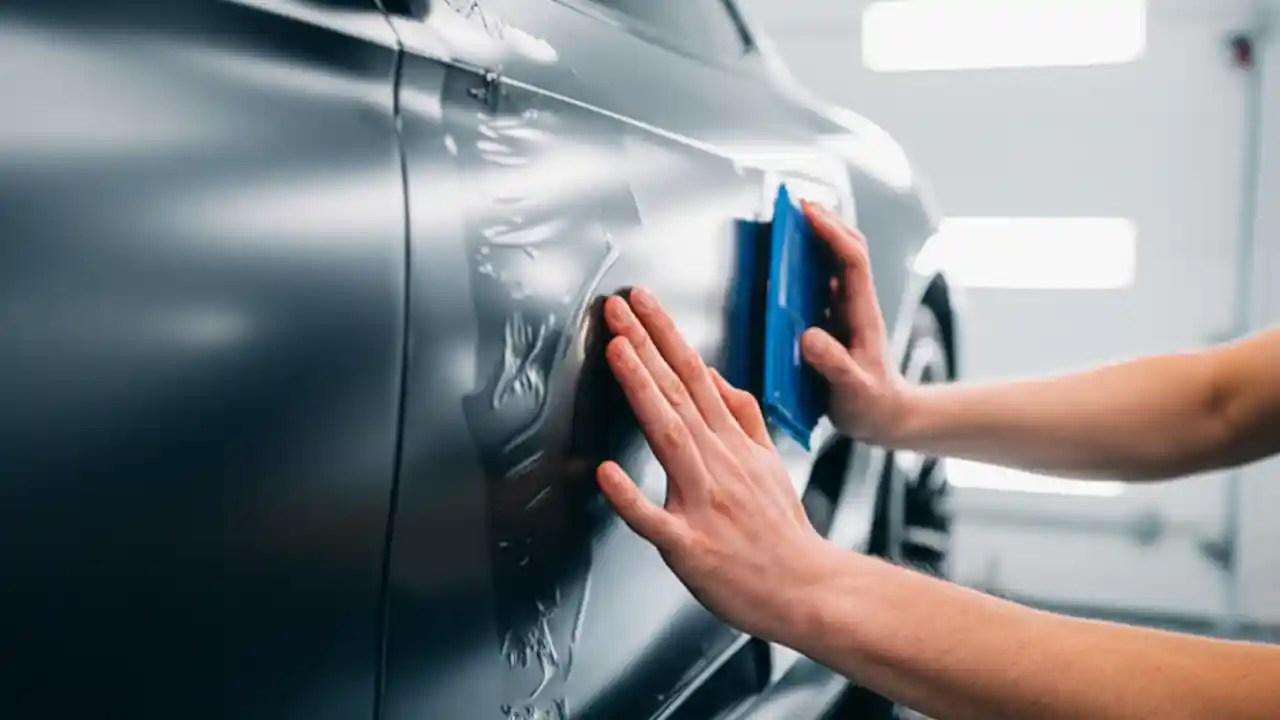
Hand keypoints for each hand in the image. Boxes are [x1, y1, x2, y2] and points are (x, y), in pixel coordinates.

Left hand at [597, 288, 841, 643]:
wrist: (806, 589)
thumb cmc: (780, 530)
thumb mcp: (768, 462)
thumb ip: (742, 416)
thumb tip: (714, 376)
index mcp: (733, 443)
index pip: (696, 375)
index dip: (666, 335)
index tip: (641, 302)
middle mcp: (719, 463)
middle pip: (679, 393)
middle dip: (646, 345)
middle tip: (617, 307)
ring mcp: (704, 503)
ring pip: (670, 437)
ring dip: (643, 392)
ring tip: (617, 353)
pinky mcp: (690, 545)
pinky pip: (655, 519)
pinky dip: (631, 496)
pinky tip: (607, 472)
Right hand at [800, 201, 914, 445]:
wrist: (886, 417)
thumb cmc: (871, 404)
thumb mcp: (852, 389)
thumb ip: (833, 365)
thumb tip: (808, 337)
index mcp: (862, 314)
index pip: (851, 260)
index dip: (831, 233)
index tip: (807, 212)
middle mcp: (856, 305)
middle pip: (848, 249)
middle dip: (826, 222)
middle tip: (795, 204)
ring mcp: (846, 310)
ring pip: (836, 261)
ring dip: (817, 237)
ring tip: (790, 221)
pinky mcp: (835, 320)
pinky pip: (823, 281)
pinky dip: (808, 262)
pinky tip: (787, 261)